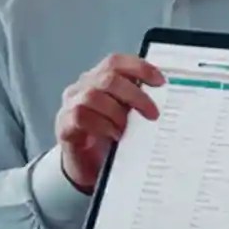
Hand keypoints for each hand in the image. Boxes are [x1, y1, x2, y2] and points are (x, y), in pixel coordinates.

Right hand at [56, 54, 165, 192]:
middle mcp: (82, 87)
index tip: (160, 82)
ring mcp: (70, 104)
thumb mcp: (125, 114)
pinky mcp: (63, 125)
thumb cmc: (107, 136)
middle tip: (152, 113)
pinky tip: (113, 135)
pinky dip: (102, 125)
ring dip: (116, 113)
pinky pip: (81, 117)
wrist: (85, 166)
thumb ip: (136, 102)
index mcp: (98, 78)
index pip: (116, 62)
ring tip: (127, 129)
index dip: (139, 67)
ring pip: (93, 96)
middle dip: (135, 95)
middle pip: (108, 78)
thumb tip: (165, 96)